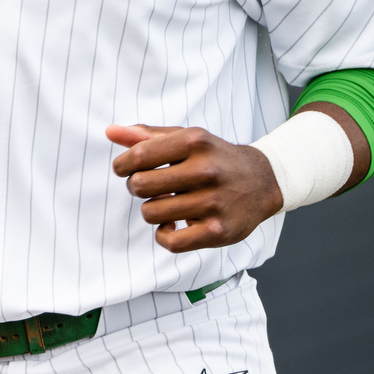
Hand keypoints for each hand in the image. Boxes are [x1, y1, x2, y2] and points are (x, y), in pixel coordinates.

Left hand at [106, 124, 281, 253]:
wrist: (263, 181)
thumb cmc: (215, 158)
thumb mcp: (186, 138)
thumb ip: (147, 135)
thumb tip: (110, 131)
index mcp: (195, 142)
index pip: (139, 155)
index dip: (122, 165)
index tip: (126, 169)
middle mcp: (206, 170)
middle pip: (140, 186)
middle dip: (136, 187)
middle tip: (150, 187)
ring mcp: (214, 202)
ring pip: (151, 213)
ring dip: (151, 210)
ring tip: (166, 203)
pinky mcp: (218, 231)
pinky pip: (170, 241)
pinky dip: (163, 235)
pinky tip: (172, 225)